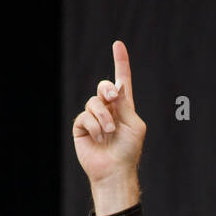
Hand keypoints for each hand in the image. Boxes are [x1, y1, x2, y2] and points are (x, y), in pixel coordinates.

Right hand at [72, 40, 145, 211]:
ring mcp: (93, 118)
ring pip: (93, 102)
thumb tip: (118, 86)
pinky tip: (98, 137)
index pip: (121, 81)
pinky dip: (93, 126)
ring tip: (109, 132)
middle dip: (107, 90)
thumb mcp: (134, 125)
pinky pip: (84, 117)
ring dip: (102, 117)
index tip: (118, 45)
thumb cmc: (128, 151)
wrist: (115, 171)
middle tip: (113, 99)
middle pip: (103, 87)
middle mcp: (107, 110)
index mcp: (123, 108)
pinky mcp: (81, 127)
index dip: (120, 63)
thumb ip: (125, 105)